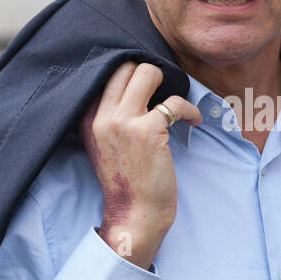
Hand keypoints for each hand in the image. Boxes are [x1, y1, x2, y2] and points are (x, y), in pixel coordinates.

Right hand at [79, 61, 200, 269]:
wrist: (134, 214)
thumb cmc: (125, 181)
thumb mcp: (103, 144)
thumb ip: (109, 115)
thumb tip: (133, 84)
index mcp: (87, 117)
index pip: (106, 72)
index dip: (130, 71)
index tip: (148, 84)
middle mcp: (101, 116)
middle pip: (126, 66)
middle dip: (151, 73)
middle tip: (164, 89)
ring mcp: (123, 122)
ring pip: (148, 73)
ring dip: (170, 83)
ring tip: (177, 104)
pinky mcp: (148, 131)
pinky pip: (174, 102)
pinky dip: (190, 109)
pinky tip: (193, 121)